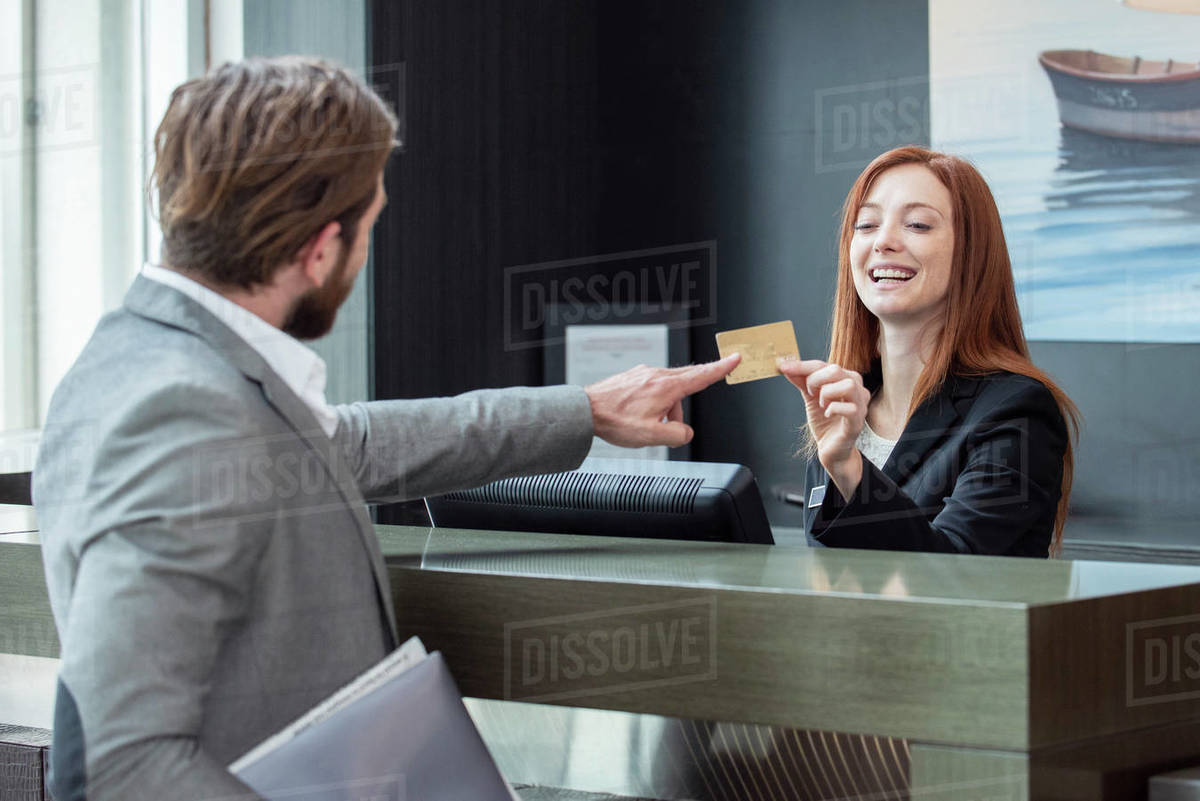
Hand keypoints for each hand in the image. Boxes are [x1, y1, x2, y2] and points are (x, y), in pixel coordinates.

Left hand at [584, 354, 740, 447]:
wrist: (586, 410)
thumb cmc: (616, 421)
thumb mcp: (653, 436)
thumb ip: (678, 435)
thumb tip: (685, 432)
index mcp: (667, 387)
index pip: (702, 376)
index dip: (721, 368)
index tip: (735, 358)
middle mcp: (657, 375)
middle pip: (685, 385)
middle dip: (681, 409)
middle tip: (669, 426)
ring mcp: (644, 374)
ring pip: (668, 392)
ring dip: (665, 411)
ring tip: (646, 426)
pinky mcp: (634, 377)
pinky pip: (653, 390)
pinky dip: (653, 405)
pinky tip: (637, 417)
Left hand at [778, 357, 868, 497]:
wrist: (831, 448)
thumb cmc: (824, 421)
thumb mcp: (810, 397)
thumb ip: (802, 381)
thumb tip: (786, 366)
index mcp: (845, 378)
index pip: (823, 365)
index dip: (802, 366)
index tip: (784, 367)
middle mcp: (856, 388)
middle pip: (836, 370)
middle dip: (815, 379)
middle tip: (810, 392)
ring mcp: (860, 405)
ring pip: (847, 385)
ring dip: (827, 393)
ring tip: (821, 404)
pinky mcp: (857, 422)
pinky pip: (849, 408)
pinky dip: (833, 409)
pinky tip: (827, 414)